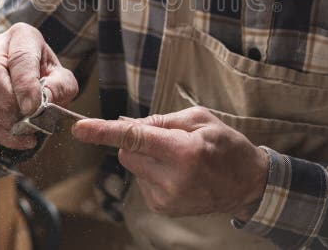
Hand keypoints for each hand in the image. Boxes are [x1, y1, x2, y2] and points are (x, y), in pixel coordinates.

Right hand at [0, 23, 78, 149]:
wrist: (28, 78)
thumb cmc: (46, 75)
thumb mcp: (62, 77)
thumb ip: (59, 87)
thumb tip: (42, 103)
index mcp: (21, 36)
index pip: (18, 57)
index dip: (25, 84)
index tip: (34, 107)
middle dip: (7, 99)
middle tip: (26, 117)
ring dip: (3, 119)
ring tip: (26, 130)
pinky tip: (19, 140)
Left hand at [71, 107, 268, 219]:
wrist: (247, 184)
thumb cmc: (226, 145)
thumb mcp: (199, 120)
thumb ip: (159, 121)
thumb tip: (124, 125)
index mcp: (183, 152)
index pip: (135, 138)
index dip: (103, 132)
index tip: (80, 128)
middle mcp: (173, 179)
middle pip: (127, 152)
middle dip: (136, 141)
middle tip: (165, 138)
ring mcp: (167, 198)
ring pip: (133, 167)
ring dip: (146, 157)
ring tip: (178, 158)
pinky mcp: (163, 208)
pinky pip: (141, 181)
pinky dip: (152, 172)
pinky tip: (177, 173)